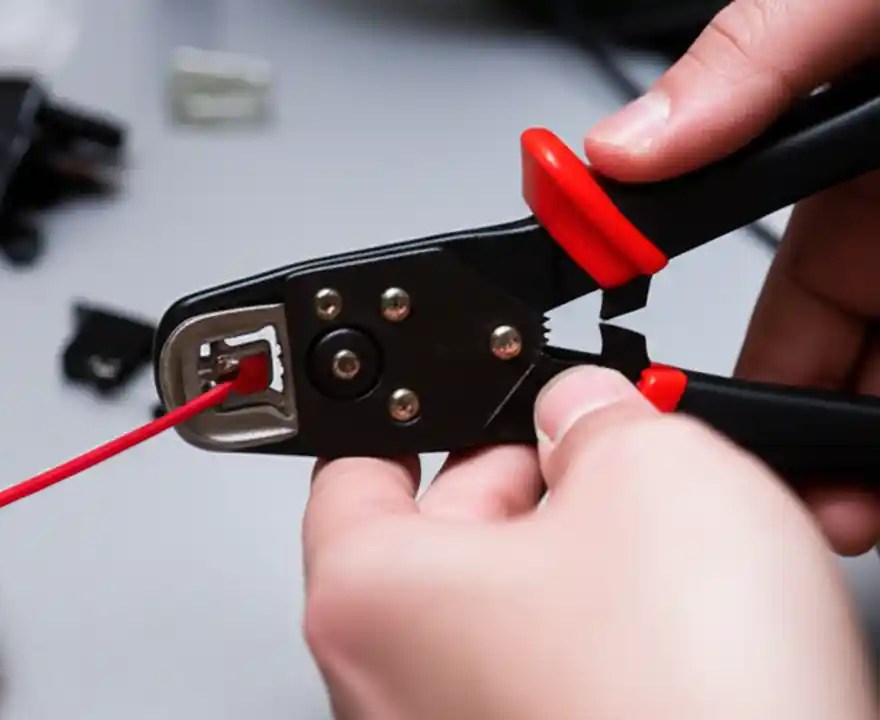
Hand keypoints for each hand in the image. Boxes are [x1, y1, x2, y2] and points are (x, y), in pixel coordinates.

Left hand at [302, 366, 875, 719]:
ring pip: (507, 612)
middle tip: (614, 467)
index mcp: (367, 596)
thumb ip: (594, 417)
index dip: (419, 416)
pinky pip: (542, 677)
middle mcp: (384, 685)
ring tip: (681, 553)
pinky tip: (682, 627)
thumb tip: (585, 413)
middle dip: (535, 487)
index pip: (352, 468)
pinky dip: (602, 639)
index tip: (461, 401)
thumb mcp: (652, 474)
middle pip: (441, 539)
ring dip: (587, 565)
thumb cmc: (683, 705)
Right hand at [584, 0, 879, 554]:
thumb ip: (745, 59)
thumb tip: (619, 153)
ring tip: (812, 520)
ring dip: (832, 474)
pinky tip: (870, 497)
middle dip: (766, 441)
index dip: (692, 351)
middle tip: (736, 496)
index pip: (740, 274)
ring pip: (868, 399)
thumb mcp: (850, 7)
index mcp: (834, 160)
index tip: (652, 412)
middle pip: (811, 367)